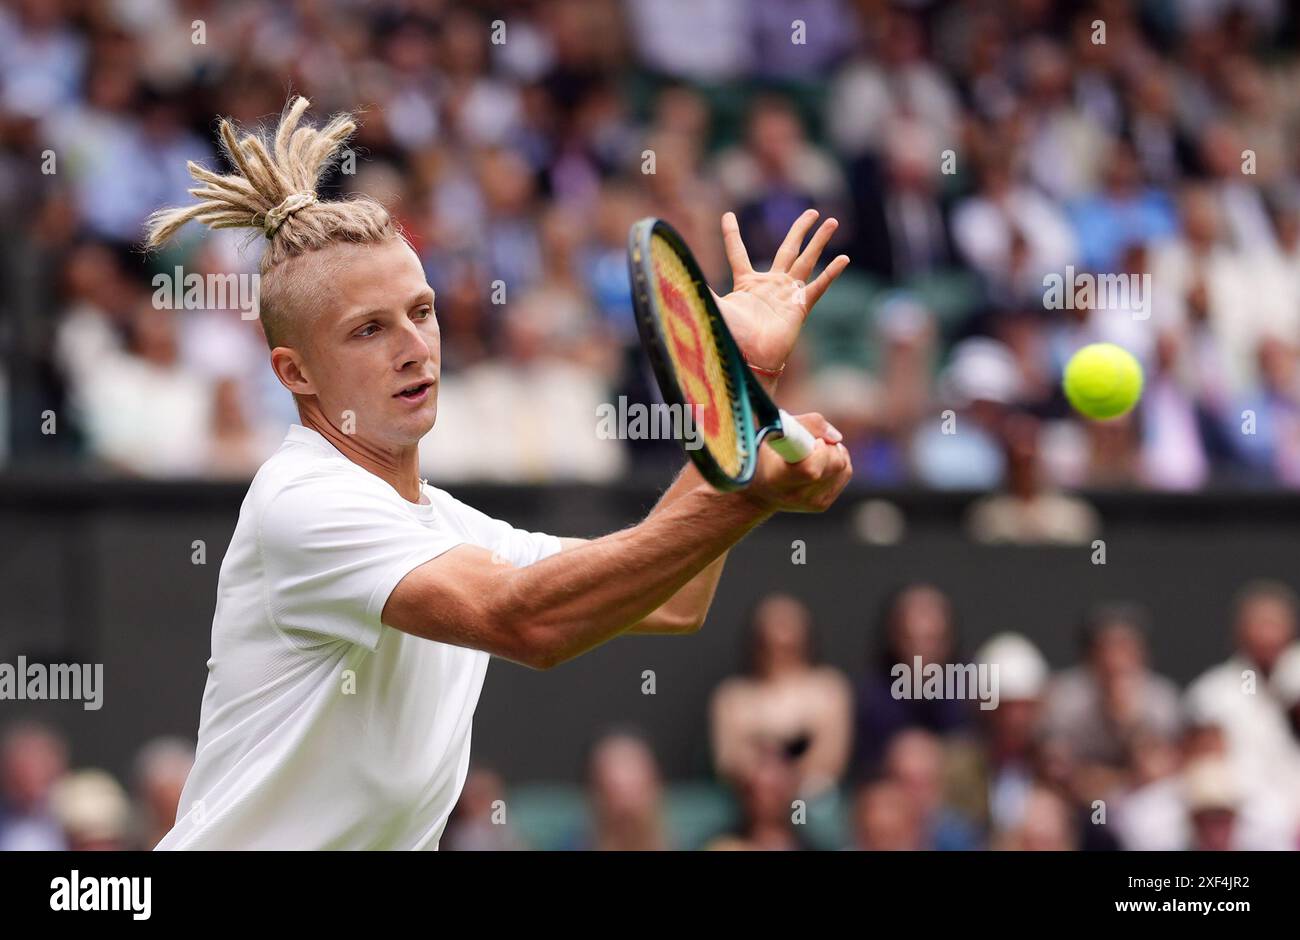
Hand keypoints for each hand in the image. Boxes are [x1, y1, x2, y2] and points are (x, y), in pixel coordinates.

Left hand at [713, 210, 849, 374]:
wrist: (751, 358)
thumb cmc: (733, 336)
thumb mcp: (713, 306)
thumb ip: (697, 291)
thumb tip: (668, 279)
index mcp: (747, 283)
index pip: (737, 253)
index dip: (730, 234)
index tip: (727, 215)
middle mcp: (770, 285)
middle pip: (788, 249)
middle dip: (800, 230)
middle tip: (812, 212)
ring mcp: (788, 294)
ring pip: (806, 260)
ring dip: (819, 241)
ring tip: (831, 221)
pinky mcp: (800, 305)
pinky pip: (818, 286)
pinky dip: (831, 273)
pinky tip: (843, 258)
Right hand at [743, 412, 852, 513]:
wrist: (759, 490)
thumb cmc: (766, 454)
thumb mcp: (776, 430)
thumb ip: (807, 424)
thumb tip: (836, 438)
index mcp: (777, 478)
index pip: (812, 469)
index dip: (819, 450)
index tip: (811, 441)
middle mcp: (795, 495)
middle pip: (835, 466)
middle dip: (830, 447)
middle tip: (813, 443)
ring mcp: (810, 503)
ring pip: (844, 468)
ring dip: (835, 453)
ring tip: (815, 452)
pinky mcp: (822, 504)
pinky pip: (845, 474)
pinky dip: (838, 463)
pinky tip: (822, 461)